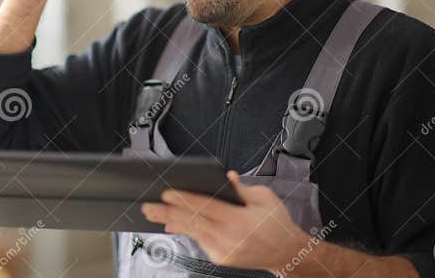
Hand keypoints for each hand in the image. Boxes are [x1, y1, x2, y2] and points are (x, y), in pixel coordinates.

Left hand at [141, 170, 307, 272]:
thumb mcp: (265, 199)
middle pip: (192, 221)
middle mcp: (229, 237)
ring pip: (192, 232)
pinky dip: (186, 231)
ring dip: (171, 222)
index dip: (183, 200)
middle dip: (167, 213)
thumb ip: (243, 188)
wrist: (286, 254)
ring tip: (155, 214)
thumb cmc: (277, 224)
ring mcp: (224, 250)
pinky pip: (199, 241)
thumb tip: (227, 177)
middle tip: (148, 206)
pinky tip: (173, 225)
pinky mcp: (221, 258)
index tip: (167, 193)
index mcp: (239, 220)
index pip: (204, 207)